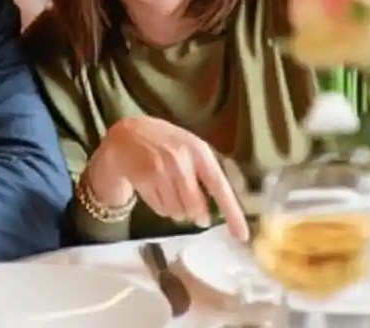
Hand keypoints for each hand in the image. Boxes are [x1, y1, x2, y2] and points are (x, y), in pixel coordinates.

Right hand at [87, 116, 248, 241]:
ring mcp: (161, 170)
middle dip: (198, 215)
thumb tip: (219, 209)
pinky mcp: (144, 179)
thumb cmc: (166, 143)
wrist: (127, 134)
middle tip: (199, 216)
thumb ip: (205, 173)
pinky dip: (162, 207)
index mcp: (199, 151)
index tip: (242, 236)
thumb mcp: (190, 149)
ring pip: (178, 211)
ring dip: (178, 210)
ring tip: (171, 193)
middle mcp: (181, 160)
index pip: (219, 186)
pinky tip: (157, 191)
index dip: (232, 213)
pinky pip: (161, 209)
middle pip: (196, 207)